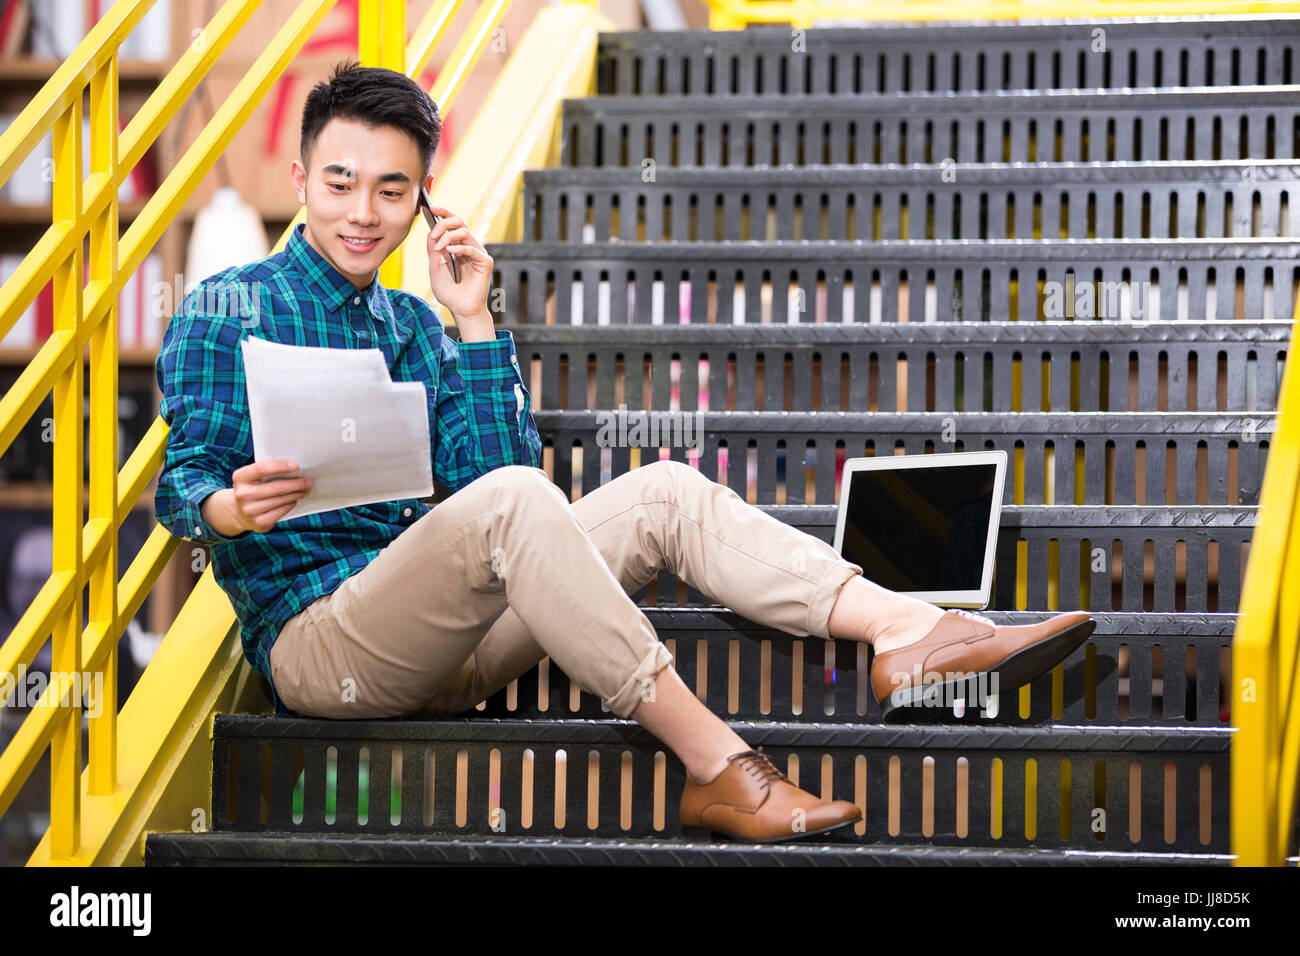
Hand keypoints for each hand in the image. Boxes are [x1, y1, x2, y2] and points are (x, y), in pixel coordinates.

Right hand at [222, 459, 313, 533]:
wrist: (239, 512)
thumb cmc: (252, 489)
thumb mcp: (253, 477)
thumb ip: (268, 471)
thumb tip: (296, 469)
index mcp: (240, 477)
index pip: (261, 469)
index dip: (280, 466)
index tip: (297, 466)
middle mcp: (243, 494)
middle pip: (276, 487)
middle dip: (296, 484)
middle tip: (309, 481)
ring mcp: (250, 510)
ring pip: (281, 500)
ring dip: (297, 494)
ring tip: (305, 490)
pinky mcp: (259, 523)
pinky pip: (282, 511)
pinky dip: (291, 504)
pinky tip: (294, 500)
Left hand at [425, 203, 493, 322]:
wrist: (460, 309)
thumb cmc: (449, 292)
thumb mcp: (435, 267)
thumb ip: (433, 250)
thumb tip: (431, 232)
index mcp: (458, 246)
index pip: (453, 224)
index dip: (444, 213)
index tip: (431, 207)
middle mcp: (469, 247)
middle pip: (460, 222)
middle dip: (445, 222)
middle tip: (434, 231)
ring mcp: (478, 254)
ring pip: (465, 233)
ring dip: (448, 236)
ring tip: (439, 247)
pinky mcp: (485, 262)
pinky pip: (472, 248)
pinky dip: (459, 248)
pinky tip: (449, 252)